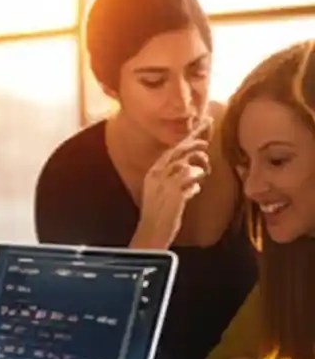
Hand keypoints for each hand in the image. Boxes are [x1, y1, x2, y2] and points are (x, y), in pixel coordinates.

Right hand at [133, 118, 211, 248]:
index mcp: (153, 172)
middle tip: (206, 142)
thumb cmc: (159, 215)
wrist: (151, 233)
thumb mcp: (163, 195)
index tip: (203, 125)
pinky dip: (196, 182)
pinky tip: (195, 188)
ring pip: (186, 163)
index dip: (189, 137)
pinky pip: (191, 179)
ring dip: (199, 165)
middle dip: (195, 144)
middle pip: (179, 151)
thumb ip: (177, 185)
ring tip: (203, 170)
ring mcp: (165, 184)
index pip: (172, 149)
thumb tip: (195, 183)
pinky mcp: (175, 194)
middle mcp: (157, 175)